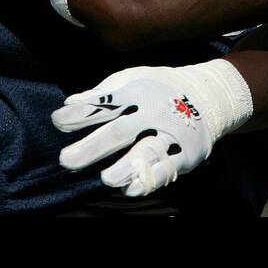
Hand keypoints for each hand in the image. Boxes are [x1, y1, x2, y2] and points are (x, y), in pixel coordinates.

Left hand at [52, 61, 252, 197]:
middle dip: (93, 147)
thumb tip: (69, 104)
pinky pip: (166, 169)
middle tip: (66, 160)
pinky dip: (148, 180)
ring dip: (125, 167)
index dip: (81, 115)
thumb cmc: (158, 89)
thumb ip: (101, 94)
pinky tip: (130, 188)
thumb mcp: (131, 79)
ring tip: (106, 179)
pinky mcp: (185, 153)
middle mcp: (153, 113)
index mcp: (136, 92)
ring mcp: (171, 133)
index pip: (104, 105)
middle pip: (120, 132)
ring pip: (147, 152)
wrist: (208, 96)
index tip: (58, 122)